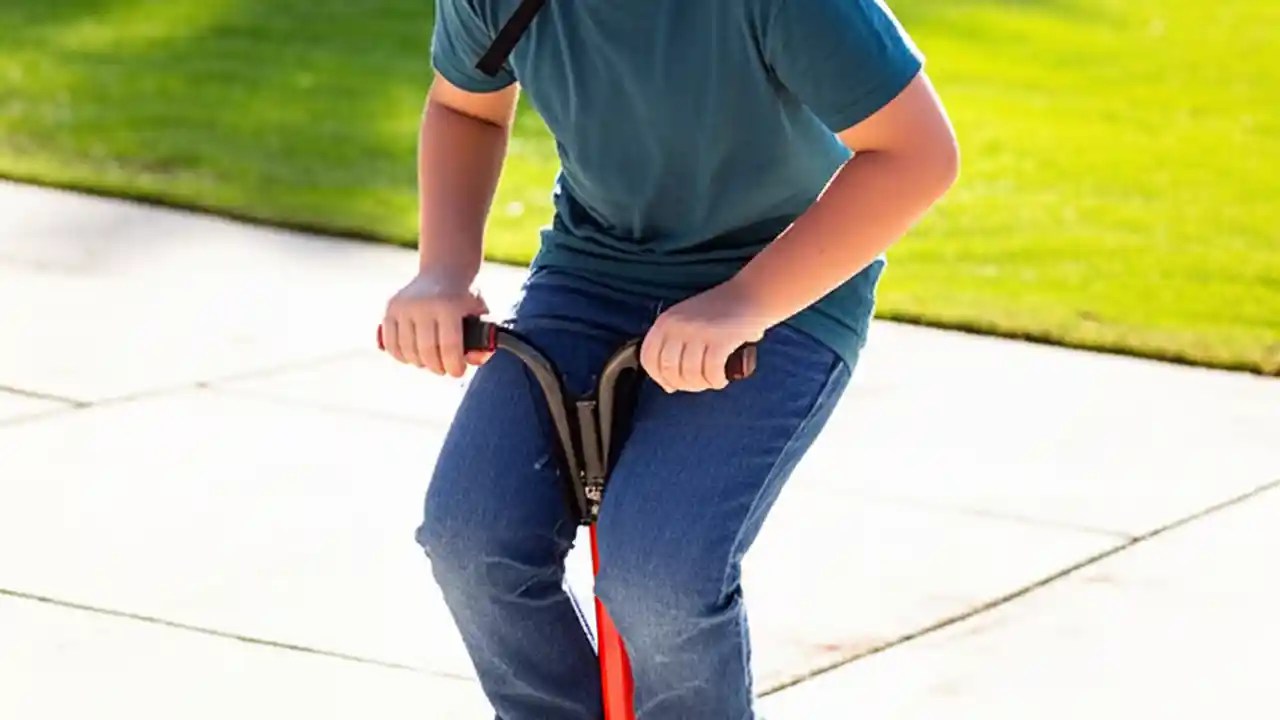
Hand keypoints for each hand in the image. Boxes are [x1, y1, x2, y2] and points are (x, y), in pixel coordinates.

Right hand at [382, 270, 489, 376]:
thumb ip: (482, 340)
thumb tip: (474, 360)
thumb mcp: (480, 316)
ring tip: (430, 361)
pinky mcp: (391, 309)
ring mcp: (404, 306)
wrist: (443, 271)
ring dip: (420, 363)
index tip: (457, 371)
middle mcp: (423, 304)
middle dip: (437, 367)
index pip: (449, 346)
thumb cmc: (464, 300)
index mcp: (448, 305)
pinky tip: (412, 356)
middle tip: (444, 369)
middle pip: (426, 352)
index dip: (454, 366)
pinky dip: (401, 356)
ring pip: (407, 350)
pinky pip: (390, 344)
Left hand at [641, 283, 770, 392]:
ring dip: (701, 384)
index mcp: (665, 321)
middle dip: (683, 384)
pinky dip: (716, 381)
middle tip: (698, 384)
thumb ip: (673, 345)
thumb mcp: (686, 320)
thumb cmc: (720, 312)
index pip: (648, 358)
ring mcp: (698, 331)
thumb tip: (668, 384)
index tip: (671, 386)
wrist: (751, 294)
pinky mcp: (719, 338)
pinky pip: (711, 371)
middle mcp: (677, 325)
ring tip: (711, 381)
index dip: (658, 377)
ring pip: (690, 374)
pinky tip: (721, 379)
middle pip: (669, 370)